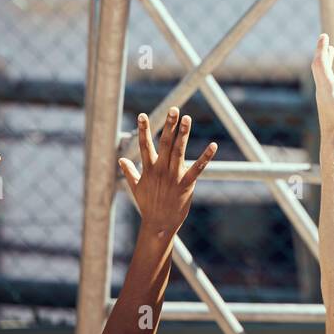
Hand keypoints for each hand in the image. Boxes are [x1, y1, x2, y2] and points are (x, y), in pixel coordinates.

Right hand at [118, 108, 216, 235]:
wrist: (159, 224)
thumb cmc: (148, 205)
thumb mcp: (136, 187)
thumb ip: (130, 172)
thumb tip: (121, 159)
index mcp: (149, 168)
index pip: (145, 145)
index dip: (143, 130)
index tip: (141, 115)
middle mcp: (161, 169)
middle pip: (164, 143)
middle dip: (169, 125)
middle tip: (173, 109)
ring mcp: (173, 176)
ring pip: (178, 151)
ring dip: (183, 134)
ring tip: (187, 118)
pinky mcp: (186, 184)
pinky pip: (197, 168)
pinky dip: (206, 157)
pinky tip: (213, 145)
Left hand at [310, 34, 333, 146]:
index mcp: (327, 87)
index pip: (321, 63)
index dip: (322, 48)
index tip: (324, 36)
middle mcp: (324, 90)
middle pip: (319, 66)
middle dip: (322, 51)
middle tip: (324, 38)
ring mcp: (326, 96)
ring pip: (325, 74)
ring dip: (327, 60)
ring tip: (330, 50)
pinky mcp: (331, 102)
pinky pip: (332, 83)